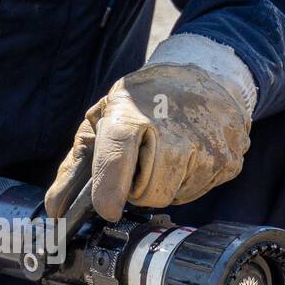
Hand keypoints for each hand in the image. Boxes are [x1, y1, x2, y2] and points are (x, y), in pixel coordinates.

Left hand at [45, 62, 251, 222]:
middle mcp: (174, 133)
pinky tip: (188, 154)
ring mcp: (207, 149)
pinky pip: (195, 193)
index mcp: (132, 115)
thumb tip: (56, 209)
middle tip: (140, 162)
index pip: (116, 160)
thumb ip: (78, 165)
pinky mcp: (228, 163)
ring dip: (162, 185)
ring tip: (166, 152)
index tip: (107, 208)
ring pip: (171, 197)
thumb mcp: (105, 118)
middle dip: (136, 188)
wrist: (208, 75)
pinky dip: (186, 181)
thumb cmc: (147, 100)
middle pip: (146, 195)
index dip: (109, 191)